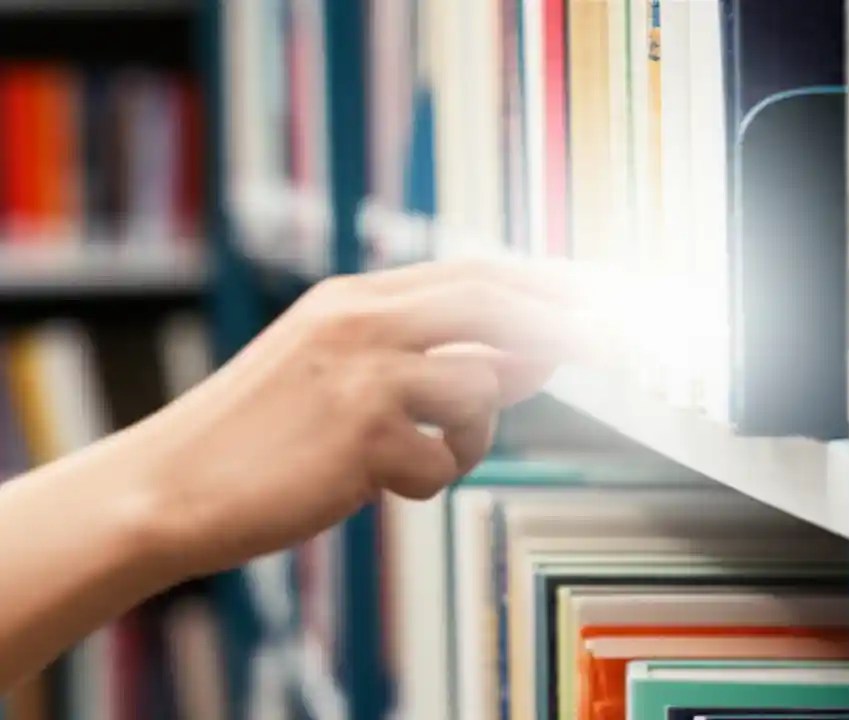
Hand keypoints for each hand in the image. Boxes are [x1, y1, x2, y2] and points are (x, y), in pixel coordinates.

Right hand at [113, 260, 591, 579]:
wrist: (171, 485)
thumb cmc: (261, 431)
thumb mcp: (332, 364)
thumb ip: (419, 349)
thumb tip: (522, 355)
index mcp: (355, 296)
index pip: (474, 272)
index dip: (547, 282)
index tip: (601, 295)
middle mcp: (364, 322)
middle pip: (495, 304)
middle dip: (566, 324)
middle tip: (622, 345)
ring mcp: (363, 376)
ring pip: (481, 386)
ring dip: (477, 430)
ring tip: (430, 450)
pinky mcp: (362, 437)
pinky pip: (444, 459)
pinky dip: (434, 477)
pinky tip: (385, 482)